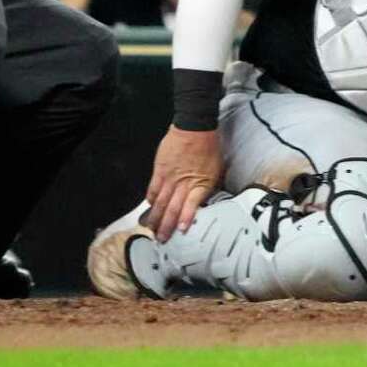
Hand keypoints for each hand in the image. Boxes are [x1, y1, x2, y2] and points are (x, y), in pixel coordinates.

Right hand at [145, 125, 224, 240]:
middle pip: (173, 209)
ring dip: (155, 217)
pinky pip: (153, 188)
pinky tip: (149, 208)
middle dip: (166, 226)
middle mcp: (184, 183)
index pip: (191, 206)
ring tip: (151, 229)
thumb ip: (208, 187)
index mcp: (201, 183)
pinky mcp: (160, 170)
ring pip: (161, 202)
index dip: (186, 220)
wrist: (195, 127)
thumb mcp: (216, 170)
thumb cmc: (209, 147)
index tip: (181, 231)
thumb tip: (204, 200)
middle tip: (161, 238)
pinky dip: (151, 200)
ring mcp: (170, 177)